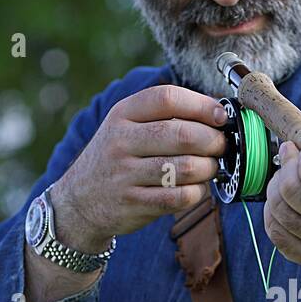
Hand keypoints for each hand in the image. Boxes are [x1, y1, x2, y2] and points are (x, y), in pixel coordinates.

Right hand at [48, 85, 227, 250]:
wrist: (79, 198)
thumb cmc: (117, 157)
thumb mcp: (126, 126)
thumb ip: (163, 116)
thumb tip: (216, 113)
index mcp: (122, 114)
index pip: (167, 98)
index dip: (201, 105)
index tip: (220, 116)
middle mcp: (121, 141)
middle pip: (182, 134)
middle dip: (213, 140)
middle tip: (221, 146)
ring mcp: (125, 174)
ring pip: (185, 168)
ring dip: (208, 168)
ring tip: (209, 167)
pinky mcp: (133, 203)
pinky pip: (179, 197)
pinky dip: (197, 193)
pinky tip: (196, 188)